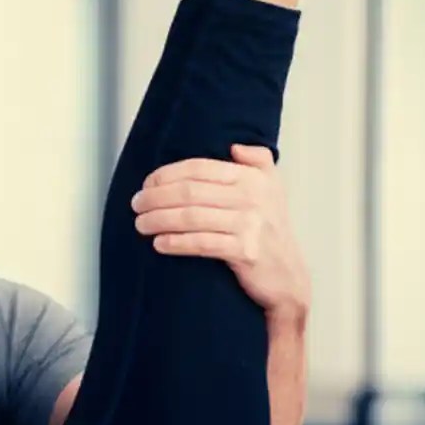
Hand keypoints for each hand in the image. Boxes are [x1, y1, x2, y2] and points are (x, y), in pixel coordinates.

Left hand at [132, 144, 310, 320]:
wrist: (288, 277)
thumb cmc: (271, 231)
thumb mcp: (273, 189)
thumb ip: (258, 160)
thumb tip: (234, 147)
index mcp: (252, 178)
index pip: (198, 169)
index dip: (166, 175)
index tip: (146, 184)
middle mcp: (251, 198)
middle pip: (190, 192)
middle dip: (156, 197)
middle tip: (136, 205)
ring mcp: (249, 225)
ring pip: (191, 217)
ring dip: (159, 219)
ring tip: (140, 224)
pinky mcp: (245, 252)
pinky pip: (201, 244)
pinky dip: (176, 243)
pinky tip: (159, 243)